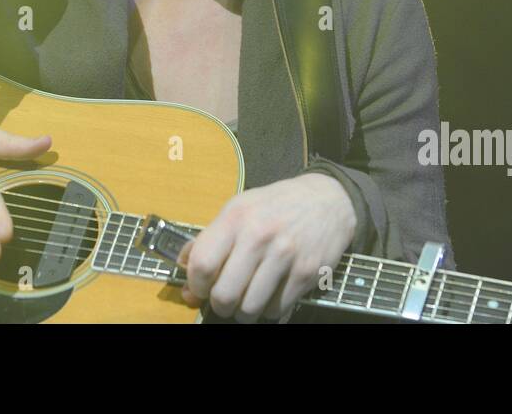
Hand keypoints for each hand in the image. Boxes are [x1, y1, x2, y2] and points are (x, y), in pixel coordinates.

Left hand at [178, 172, 356, 322]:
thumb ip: (209, 238)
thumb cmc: (276, 206)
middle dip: (220, 305)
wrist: (328, 200)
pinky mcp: (307, 272)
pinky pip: (277, 309)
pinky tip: (271, 295)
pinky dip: (269, 310)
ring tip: (247, 300)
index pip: (202, 264)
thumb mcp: (238, 208)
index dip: (195, 285)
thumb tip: (183, 269)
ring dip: (244, 312)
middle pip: (224, 294)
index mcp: (236, 217)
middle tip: (225, 300)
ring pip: (250, 308)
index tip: (199, 288)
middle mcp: (260, 235)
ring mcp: (286, 255)